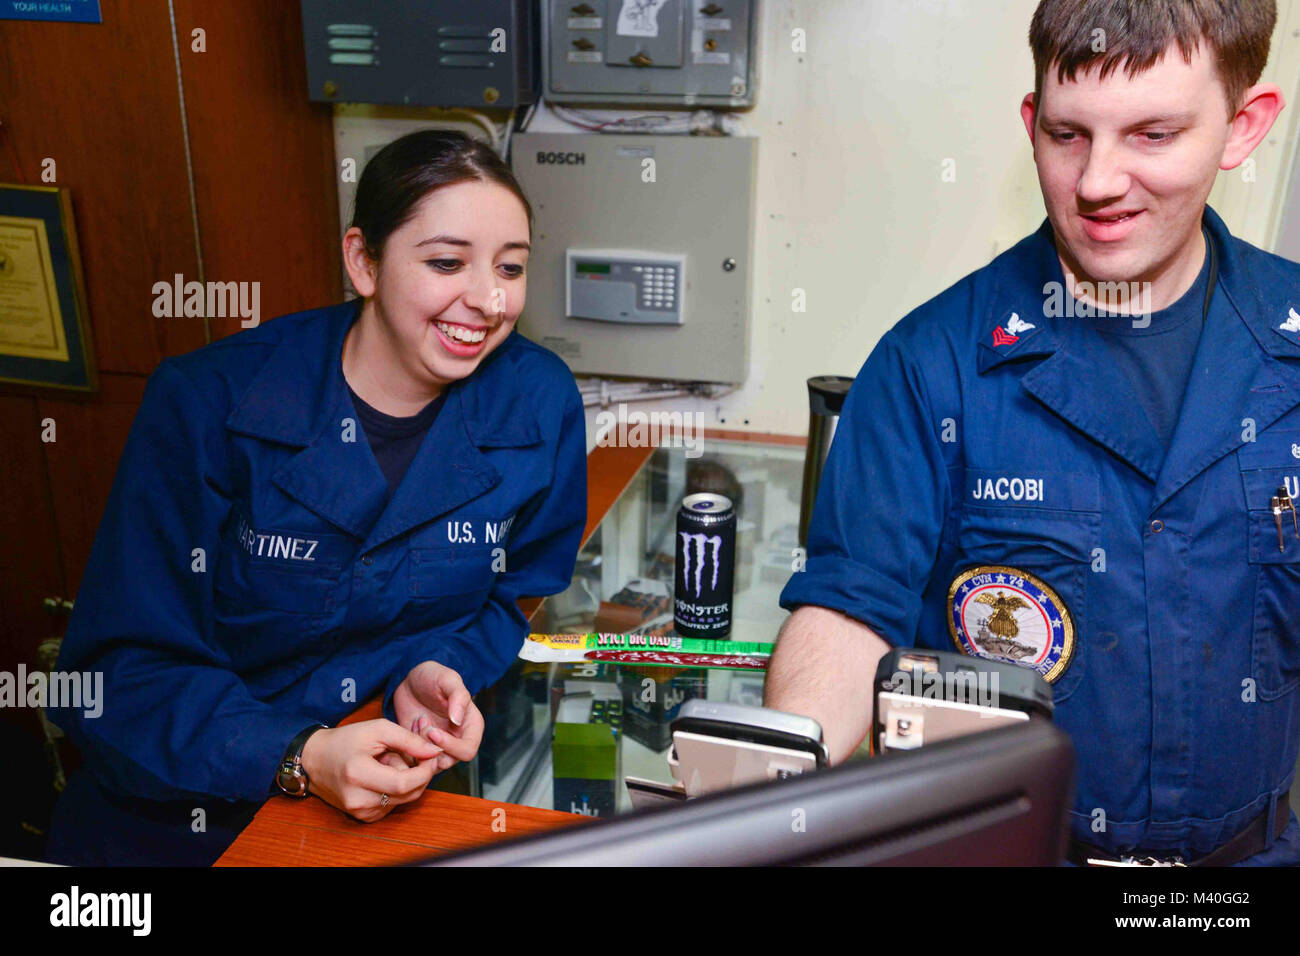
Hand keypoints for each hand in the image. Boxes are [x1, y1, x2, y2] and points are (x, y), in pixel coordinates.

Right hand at [299, 720, 439, 821]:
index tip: (431, 755)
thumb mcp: (377, 729)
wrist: (314, 760)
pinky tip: (383, 775)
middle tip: (410, 753)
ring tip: (389, 762)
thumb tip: (435, 751)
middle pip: (408, 794)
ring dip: (407, 781)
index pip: (404, 783)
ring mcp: (360, 812)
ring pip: (404, 800)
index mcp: (358, 775)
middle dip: (418, 774)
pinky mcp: (364, 817)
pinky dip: (396, 790)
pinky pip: (394, 805)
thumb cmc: (345, 740)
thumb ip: (408, 740)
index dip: (425, 771)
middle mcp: (358, 800)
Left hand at [392, 660, 484, 773]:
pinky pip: (414, 761)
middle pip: (449, 761)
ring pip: (430, 764)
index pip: (467, 750)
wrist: (410, 679)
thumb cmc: (433, 676)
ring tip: (417, 721)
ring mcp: (437, 746)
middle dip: (431, 747)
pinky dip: (408, 748)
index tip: (433, 731)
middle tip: (421, 723)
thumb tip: (458, 720)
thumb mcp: (448, 679)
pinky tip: (410, 725)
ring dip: (419, 747)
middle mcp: (456, 739)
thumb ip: (458, 697)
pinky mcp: (420, 748)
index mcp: (470, 726)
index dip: (451, 746)